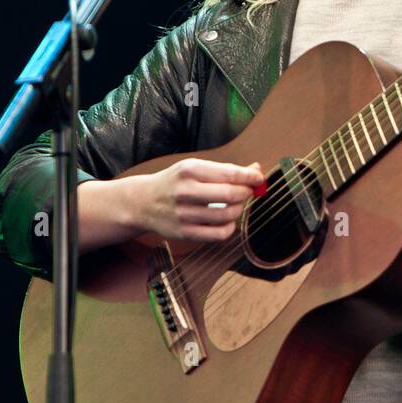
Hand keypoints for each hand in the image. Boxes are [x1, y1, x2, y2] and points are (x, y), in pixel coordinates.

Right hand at [132, 157, 264, 242]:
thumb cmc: (176, 183)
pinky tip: (226, 221)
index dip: (251, 177)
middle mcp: (185, 191)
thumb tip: (256, 169)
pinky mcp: (184, 233)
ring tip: (234, 205)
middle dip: (246, 193)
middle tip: (247, 191)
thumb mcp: (195, 168)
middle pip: (232, 195)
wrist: (142, 202)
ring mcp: (184, 214)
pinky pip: (219, 234)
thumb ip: (226, 169)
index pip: (230, 174)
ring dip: (238, 210)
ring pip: (228, 215)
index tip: (259, 178)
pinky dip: (229, 228)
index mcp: (190, 170)